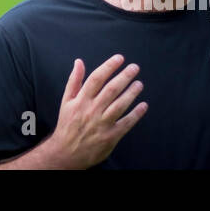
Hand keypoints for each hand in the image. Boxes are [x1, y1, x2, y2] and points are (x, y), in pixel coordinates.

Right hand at [43, 54, 147, 169]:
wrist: (66, 152)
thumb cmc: (67, 124)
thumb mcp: (66, 101)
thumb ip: (74, 81)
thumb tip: (79, 62)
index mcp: (80, 100)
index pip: (96, 78)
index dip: (109, 67)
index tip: (119, 58)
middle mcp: (91, 110)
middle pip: (111, 89)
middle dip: (124, 77)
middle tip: (135, 68)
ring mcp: (102, 124)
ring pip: (120, 105)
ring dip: (131, 93)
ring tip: (139, 84)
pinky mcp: (111, 136)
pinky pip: (126, 123)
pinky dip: (136, 114)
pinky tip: (143, 105)